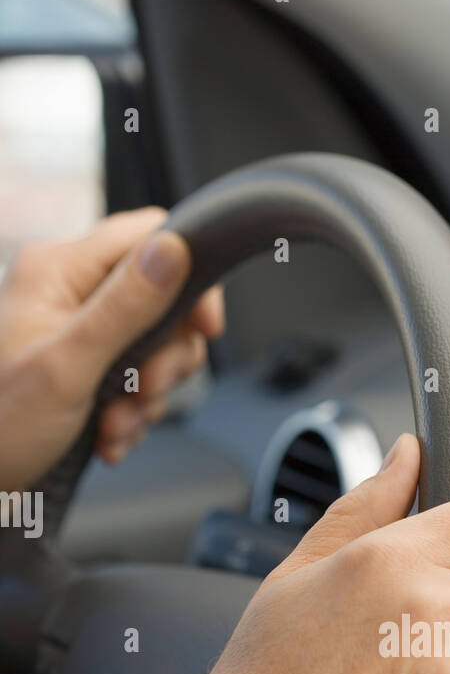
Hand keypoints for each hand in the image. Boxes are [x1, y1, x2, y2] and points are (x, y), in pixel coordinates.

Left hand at [0, 208, 223, 491]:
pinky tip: (105, 437)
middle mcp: (69, 291)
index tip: (205, 329)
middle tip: (142, 390)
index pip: (149, 237)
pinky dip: (130, 416)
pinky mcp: (84, 370)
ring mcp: (77, 331)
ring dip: (146, 398)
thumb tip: (175, 249)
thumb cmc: (1, 425)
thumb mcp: (69, 365)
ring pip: (153, 350)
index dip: (190, 278)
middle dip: (165, 358)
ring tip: (113, 425)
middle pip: (161, 301)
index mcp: (59, 269)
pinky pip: (134, 383)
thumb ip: (125, 307)